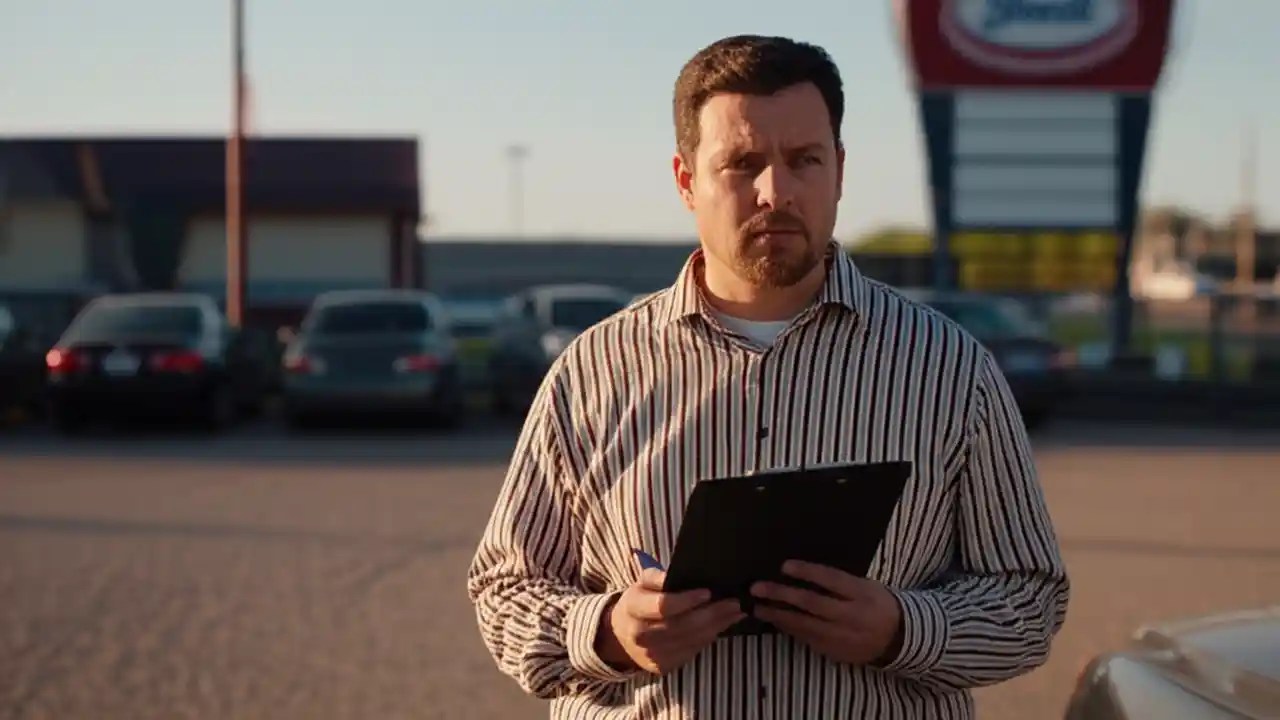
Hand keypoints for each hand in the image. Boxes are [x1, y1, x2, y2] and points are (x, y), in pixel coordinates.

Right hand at [596, 568, 743, 674]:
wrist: (621, 636)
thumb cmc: (638, 602)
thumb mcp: (641, 582)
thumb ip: (658, 576)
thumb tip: (680, 574)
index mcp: (633, 608)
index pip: (664, 606)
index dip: (687, 600)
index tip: (708, 592)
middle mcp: (641, 635)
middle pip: (683, 625)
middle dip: (712, 614)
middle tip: (734, 603)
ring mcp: (652, 654)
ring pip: (691, 640)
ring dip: (717, 626)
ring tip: (735, 613)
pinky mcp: (663, 666)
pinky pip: (692, 651)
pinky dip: (708, 638)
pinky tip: (720, 627)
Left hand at [750, 560, 903, 665]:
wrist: (897, 638)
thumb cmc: (876, 603)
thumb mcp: (865, 585)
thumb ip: (837, 581)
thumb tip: (802, 571)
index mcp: (862, 594)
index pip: (831, 580)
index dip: (807, 572)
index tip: (784, 565)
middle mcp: (851, 616)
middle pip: (812, 604)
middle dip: (782, 595)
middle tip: (757, 588)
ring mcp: (842, 637)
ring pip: (804, 625)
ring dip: (777, 615)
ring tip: (757, 606)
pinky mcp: (834, 652)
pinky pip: (806, 639)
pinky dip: (789, 629)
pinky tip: (775, 620)